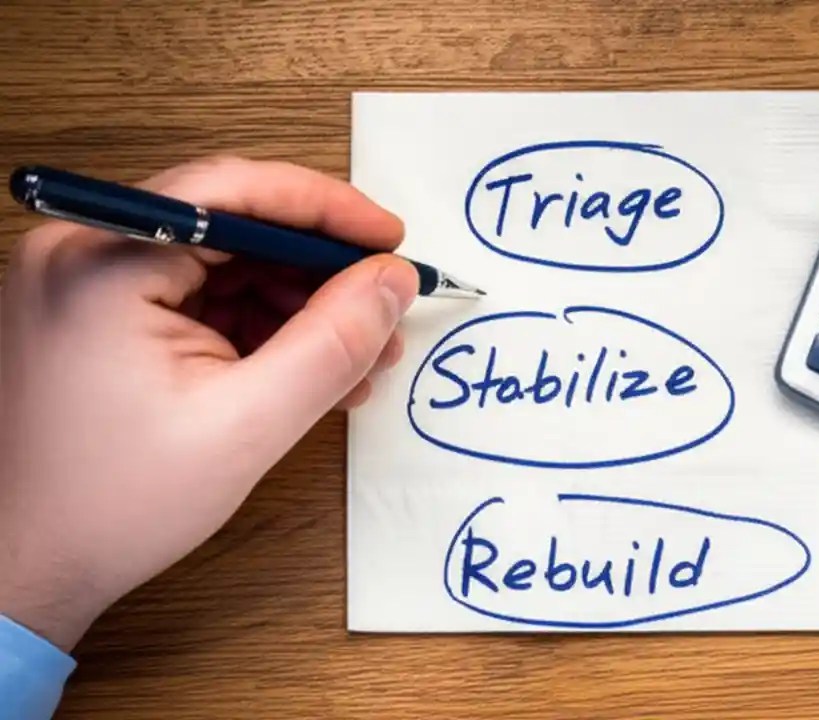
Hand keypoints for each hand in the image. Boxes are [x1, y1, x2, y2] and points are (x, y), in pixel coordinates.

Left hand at [0, 157, 418, 650]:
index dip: (327, 208)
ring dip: (294, 301)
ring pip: (220, 260)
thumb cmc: (111, 505)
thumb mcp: (248, 423)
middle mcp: (80, 252)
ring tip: (354, 355)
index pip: (234, 191)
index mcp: (101, 263)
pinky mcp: (94, 313)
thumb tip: (392, 280)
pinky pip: (194, 294)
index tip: (390, 238)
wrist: (26, 569)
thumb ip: (332, 342)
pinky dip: (254, 324)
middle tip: (382, 305)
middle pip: (230, 222)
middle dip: (317, 268)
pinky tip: (302, 366)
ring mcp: (82, 282)